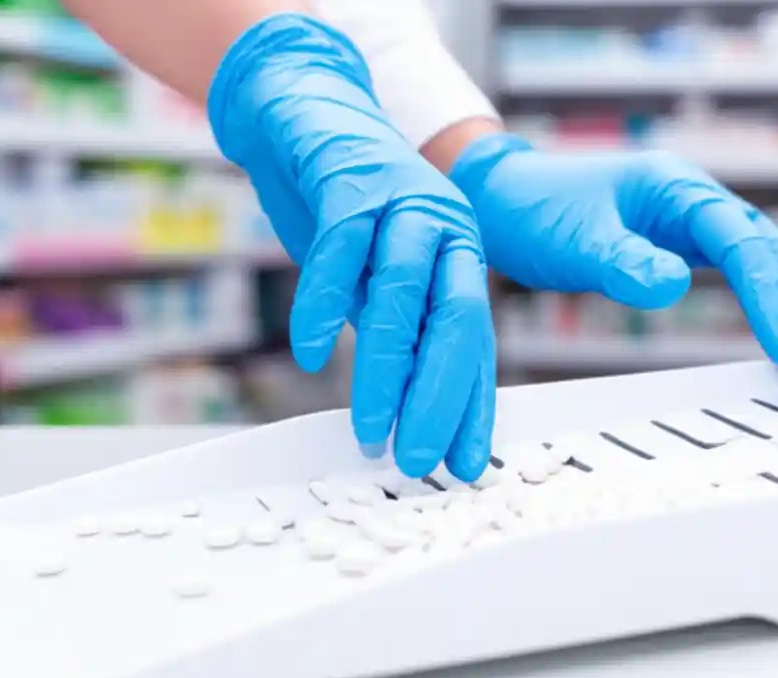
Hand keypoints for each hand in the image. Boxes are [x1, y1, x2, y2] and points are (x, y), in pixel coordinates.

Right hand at [208, 14, 494, 478]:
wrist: (304, 111)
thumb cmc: (342, 206)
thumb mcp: (375, 279)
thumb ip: (395, 330)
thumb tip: (404, 408)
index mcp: (458, 258)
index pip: (473, 344)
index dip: (469, 407)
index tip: (462, 465)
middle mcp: (446, 231)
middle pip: (457, 321)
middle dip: (440, 397)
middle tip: (417, 457)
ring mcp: (404, 203)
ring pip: (404, 294)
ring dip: (387, 368)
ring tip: (370, 426)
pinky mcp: (356, 180)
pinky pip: (343, 249)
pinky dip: (325, 304)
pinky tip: (313, 352)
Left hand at [449, 134, 777, 376]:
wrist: (501, 200)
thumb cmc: (534, 210)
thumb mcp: (575, 240)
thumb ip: (621, 262)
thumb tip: (673, 287)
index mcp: (676, 188)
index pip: (742, 243)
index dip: (772, 297)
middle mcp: (693, 199)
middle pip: (771, 249)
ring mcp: (689, 221)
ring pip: (760, 260)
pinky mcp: (677, 243)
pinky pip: (735, 272)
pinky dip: (763, 301)